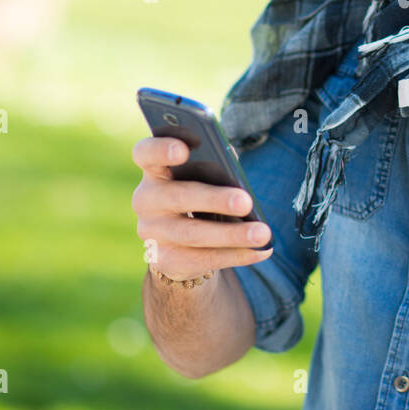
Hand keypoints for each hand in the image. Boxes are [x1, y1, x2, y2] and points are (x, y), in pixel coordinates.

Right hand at [131, 137, 273, 281]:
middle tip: (246, 202)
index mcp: (155, 169)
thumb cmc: (199, 191)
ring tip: (262, 234)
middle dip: (215, 199)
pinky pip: (203, 259)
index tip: (183, 150)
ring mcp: (152, 232)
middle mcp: (146, 199)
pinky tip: (261, 251)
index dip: (160, 149)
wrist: (179, 240)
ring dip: (232, 234)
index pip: (146, 153)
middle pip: (178, 196)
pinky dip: (236, 254)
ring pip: (193, 234)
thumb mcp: (203, 177)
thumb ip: (215, 169)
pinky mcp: (165, 259)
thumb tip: (239, 182)